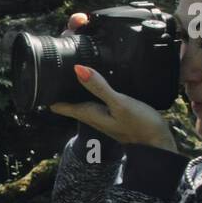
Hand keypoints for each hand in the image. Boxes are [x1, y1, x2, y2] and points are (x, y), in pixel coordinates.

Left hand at [48, 13, 176, 151]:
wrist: (158, 144)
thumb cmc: (140, 126)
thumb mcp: (119, 103)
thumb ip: (99, 87)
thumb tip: (77, 69)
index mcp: (86, 113)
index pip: (57, 103)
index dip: (48, 88)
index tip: (43, 71)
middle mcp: (90, 113)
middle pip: (67, 97)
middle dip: (60, 80)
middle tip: (58, 58)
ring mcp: (100, 112)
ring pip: (81, 95)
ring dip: (76, 81)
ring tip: (73, 61)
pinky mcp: (112, 110)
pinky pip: (96, 95)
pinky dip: (92, 84)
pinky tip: (98, 73)